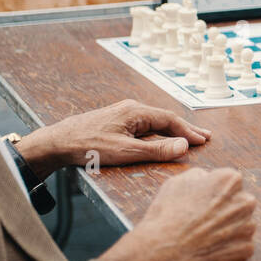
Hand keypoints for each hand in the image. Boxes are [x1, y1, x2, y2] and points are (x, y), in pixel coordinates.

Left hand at [15, 99, 210, 178]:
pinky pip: (145, 125)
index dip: (188, 131)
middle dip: (185, 129)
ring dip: (172, 130)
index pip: (170, 120)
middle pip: (165, 118)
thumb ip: (157, 150)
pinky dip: (159, 131)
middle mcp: (131, 108)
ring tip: (187, 138)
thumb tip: (184, 146)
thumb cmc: (88, 146)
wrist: (56, 142)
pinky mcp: (115, 121)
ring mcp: (122, 113)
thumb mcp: (126, 152)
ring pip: (155, 121)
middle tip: (204, 137)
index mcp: (136, 111)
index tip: (203, 140)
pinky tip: (161, 137)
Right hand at [100, 168, 255, 260]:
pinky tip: (210, 248)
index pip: (230, 182)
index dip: (214, 193)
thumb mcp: (178, 181)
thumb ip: (201, 175)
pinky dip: (228, 248)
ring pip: (242, 224)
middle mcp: (246, 201)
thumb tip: (209, 178)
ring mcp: (248, 227)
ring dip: (229, 229)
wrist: (163, 252)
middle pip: (239, 203)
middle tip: (204, 220)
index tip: (203, 202)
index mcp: (231, 180)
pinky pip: (240, 246)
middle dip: (226, 210)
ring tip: (205, 235)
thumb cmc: (168, 214)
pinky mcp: (246, 249)